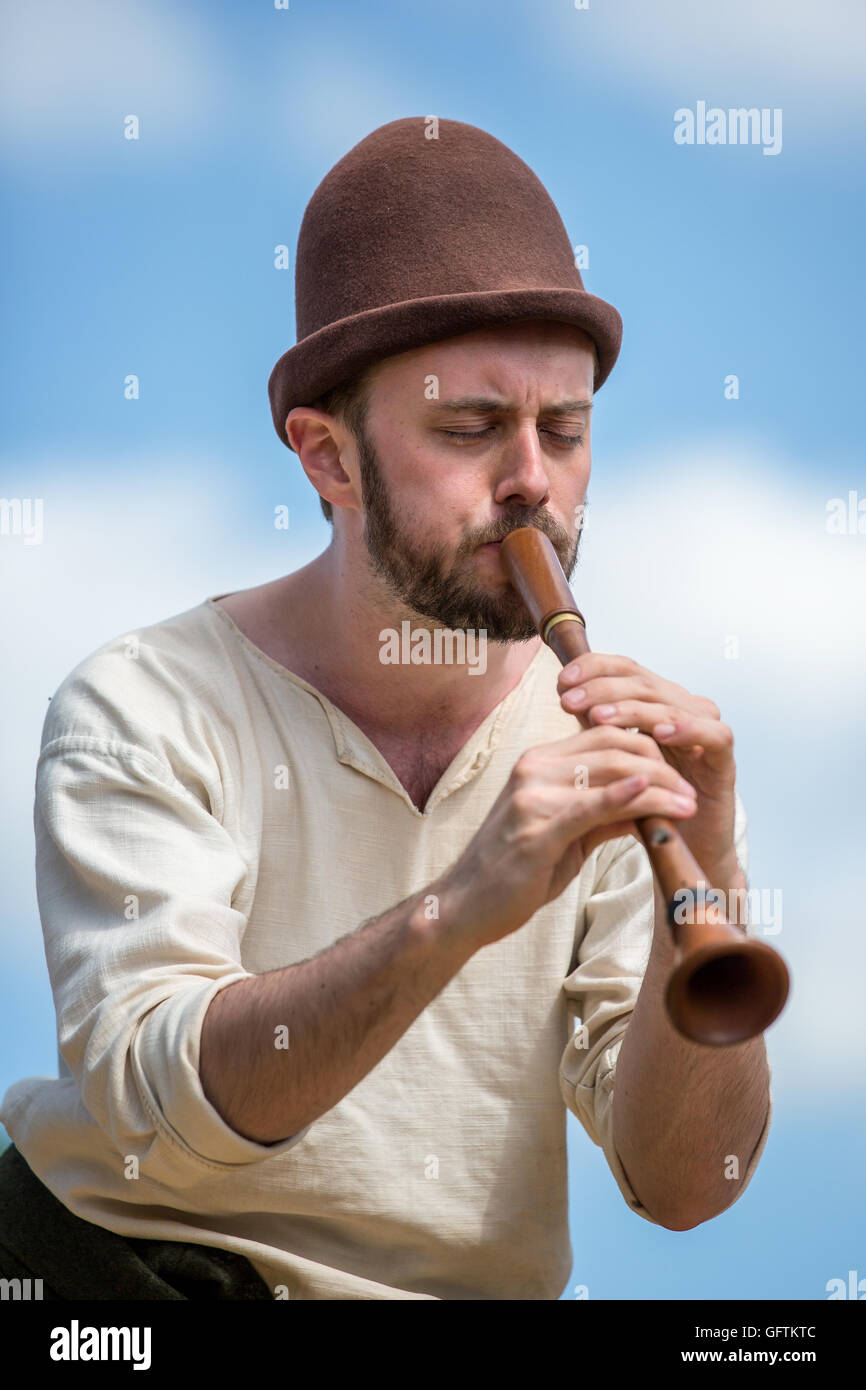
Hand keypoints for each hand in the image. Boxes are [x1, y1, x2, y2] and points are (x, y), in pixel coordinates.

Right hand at [439, 726, 698, 951]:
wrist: (464, 907)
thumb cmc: (516, 872)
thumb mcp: (566, 835)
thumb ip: (604, 814)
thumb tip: (650, 803)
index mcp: (539, 762)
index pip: (606, 736)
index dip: (650, 748)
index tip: (681, 774)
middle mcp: (533, 768)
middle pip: (613, 746)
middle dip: (662, 766)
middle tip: (692, 793)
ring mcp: (532, 796)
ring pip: (610, 773)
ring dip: (659, 787)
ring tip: (689, 806)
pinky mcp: (536, 829)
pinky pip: (590, 805)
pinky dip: (625, 797)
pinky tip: (652, 794)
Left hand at [557, 653, 738, 883]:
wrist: (676, 852)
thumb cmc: (640, 805)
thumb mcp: (612, 762)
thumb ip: (599, 731)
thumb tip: (566, 697)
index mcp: (655, 705)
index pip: (626, 670)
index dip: (594, 669)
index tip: (561, 681)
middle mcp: (683, 711)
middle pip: (644, 682)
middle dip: (603, 688)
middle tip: (569, 701)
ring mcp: (706, 733)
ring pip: (672, 705)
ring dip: (633, 710)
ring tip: (599, 718)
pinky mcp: (724, 762)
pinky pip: (714, 735)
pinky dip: (688, 729)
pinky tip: (658, 733)